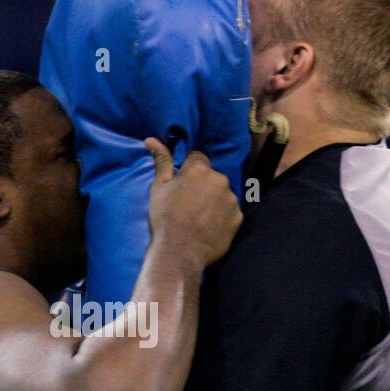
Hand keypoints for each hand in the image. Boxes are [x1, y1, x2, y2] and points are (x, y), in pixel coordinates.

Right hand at [144, 137, 241, 265]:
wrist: (179, 252)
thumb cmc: (165, 217)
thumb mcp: (159, 187)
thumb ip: (161, 161)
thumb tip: (151, 139)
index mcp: (200, 169)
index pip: (197, 159)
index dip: (188, 171)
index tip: (181, 185)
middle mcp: (220, 179)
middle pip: (212, 177)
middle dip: (203, 186)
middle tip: (188, 204)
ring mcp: (232, 199)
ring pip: (222, 194)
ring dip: (214, 201)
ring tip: (199, 218)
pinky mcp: (238, 218)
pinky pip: (230, 212)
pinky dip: (222, 217)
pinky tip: (209, 228)